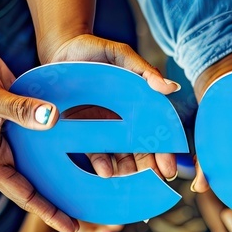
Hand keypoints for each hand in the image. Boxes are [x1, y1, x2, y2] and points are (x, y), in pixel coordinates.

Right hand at [0, 51, 77, 231]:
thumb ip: (20, 109)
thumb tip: (51, 118)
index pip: (24, 195)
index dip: (49, 212)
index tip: (72, 227)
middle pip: (35, 190)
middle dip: (60, 204)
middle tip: (91, 219)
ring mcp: (11, 147)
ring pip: (43, 171)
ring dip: (64, 181)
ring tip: (94, 195)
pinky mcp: (21, 132)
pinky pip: (46, 150)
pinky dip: (64, 155)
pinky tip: (86, 161)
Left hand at [43, 34, 180, 179]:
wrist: (59, 50)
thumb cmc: (94, 50)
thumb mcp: (122, 56)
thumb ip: (145, 72)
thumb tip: (172, 88)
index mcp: (139, 105)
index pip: (156, 132)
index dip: (164, 152)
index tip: (169, 169)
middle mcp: (124, 120)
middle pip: (141, 150)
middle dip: (149, 168)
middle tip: (154, 182)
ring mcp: (103, 128)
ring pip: (120, 156)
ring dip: (127, 171)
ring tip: (129, 181)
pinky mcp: (80, 132)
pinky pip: (93, 153)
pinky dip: (101, 165)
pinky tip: (105, 172)